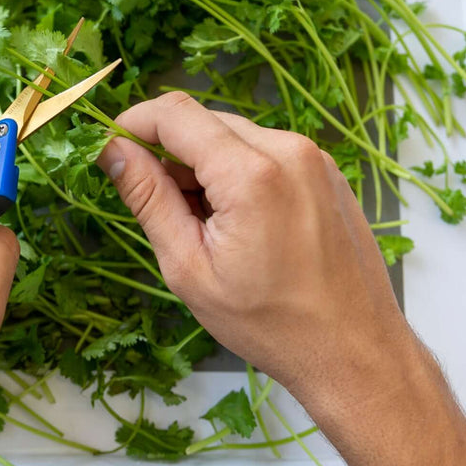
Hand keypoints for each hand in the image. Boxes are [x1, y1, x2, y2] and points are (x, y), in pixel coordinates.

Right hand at [96, 91, 409, 407]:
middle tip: (155, 206)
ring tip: (201, 226)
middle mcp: (288, 149)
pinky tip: (237, 224)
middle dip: (167, 152)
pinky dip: (237, 173)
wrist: (355, 351)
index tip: (109, 150)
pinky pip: (265, 152)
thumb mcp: (189, 268)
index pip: (174, 113)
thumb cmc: (270, 323)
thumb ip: (148, 199)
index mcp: (251, 173)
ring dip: (202, 165)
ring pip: (234, 136)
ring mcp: (314, 158)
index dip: (132, 123)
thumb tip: (112, 151)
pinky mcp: (326, 172)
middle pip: (204, 121)